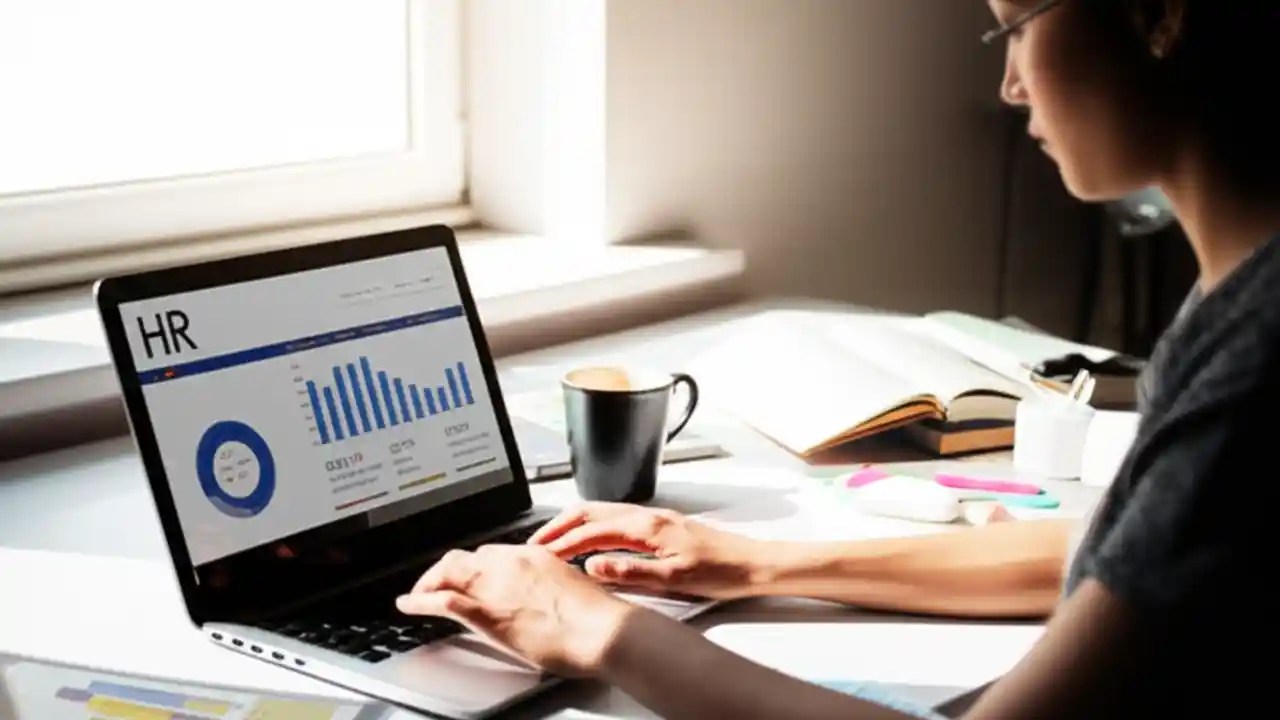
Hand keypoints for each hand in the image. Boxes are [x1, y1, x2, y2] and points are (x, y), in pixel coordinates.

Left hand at [395, 544, 631, 675]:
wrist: (602, 629)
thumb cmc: (596, 616)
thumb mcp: (570, 587)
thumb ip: (549, 585)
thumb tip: (546, 595)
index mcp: (533, 554)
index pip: (491, 552)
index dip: (474, 565)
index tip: (470, 572)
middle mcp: (509, 563)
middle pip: (465, 558)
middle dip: (447, 570)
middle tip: (439, 581)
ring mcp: (494, 585)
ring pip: (449, 572)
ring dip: (430, 581)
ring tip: (420, 591)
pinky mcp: (484, 612)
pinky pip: (440, 599)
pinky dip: (419, 599)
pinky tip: (409, 604)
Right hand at [528, 503, 766, 600]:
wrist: (753, 564)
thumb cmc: (719, 572)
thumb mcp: (673, 580)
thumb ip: (630, 571)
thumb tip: (591, 565)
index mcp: (647, 527)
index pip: (592, 530)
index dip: (562, 542)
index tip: (539, 554)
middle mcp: (648, 516)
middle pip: (591, 511)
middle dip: (559, 525)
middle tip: (535, 542)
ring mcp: (655, 518)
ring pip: (603, 512)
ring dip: (574, 523)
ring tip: (554, 539)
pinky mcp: (661, 525)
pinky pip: (616, 518)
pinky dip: (593, 525)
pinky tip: (590, 539)